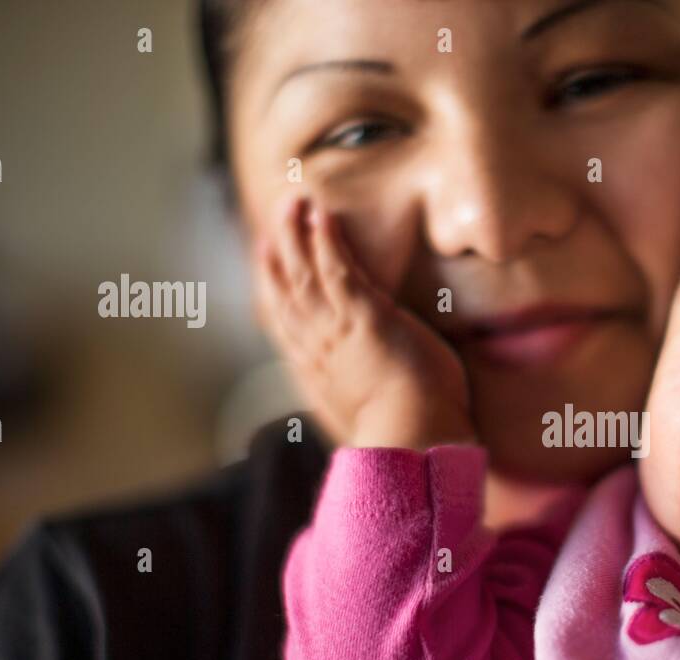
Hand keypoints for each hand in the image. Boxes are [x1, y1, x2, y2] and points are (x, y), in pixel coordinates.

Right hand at [255, 196, 474, 449]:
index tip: (265, 258)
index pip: (287, 321)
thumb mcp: (373, 413)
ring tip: (294, 199)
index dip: (274, 286)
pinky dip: (327, 241)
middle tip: (277, 214)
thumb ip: (363, 396)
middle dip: (280, 248)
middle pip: (289, 289)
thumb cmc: (408, 433)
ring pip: (306, 272)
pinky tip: (323, 215)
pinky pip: (338, 270)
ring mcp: (338, 331)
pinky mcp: (365, 317)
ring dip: (297, 232)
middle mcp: (319, 348)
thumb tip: (375, 397)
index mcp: (318, 372)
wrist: (414, 441)